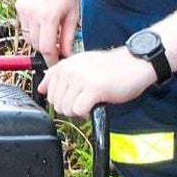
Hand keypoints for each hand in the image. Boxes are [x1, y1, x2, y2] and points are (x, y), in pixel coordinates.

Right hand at [15, 0, 81, 65]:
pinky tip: (42, 19)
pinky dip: (32, 28)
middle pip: (36, 44)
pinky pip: (23, 25)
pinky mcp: (19, 5)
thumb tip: (65, 57)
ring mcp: (23, 9)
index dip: (51, 60)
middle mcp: (33, 13)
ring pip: (28, 36)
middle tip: (56, 47)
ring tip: (50, 31)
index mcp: (49, 17)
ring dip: (38, 39)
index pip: (46, 49)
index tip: (55, 64)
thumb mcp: (73, 16)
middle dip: (46, 49)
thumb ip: (67, 38)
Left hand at [38, 48, 156, 118]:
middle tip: (84, 100)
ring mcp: (80, 79)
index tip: (73, 96)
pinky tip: (94, 105)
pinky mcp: (93, 89)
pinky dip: (86, 113)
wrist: (134, 63)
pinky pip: (78, 111)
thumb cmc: (111, 67)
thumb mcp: (81, 65)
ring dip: (78, 111)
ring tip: (90, 102)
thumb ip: (59, 75)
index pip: (47, 90)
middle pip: (56, 102)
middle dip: (69, 107)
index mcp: (65, 64)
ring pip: (65, 109)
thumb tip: (41, 88)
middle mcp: (70, 70)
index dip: (60, 99)